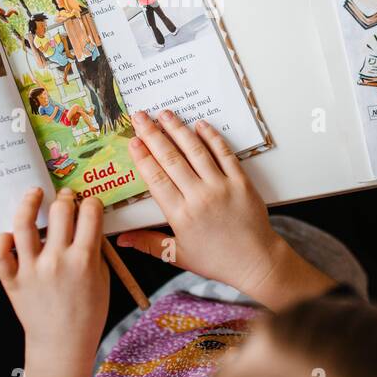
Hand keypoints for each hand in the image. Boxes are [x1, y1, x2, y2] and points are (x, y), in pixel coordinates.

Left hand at [0, 188, 108, 376]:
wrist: (63, 345)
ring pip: (25, 224)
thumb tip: (88, 223)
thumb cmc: (87, 314)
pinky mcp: (12, 281)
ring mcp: (32, 270)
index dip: (91, 202)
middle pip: (60, 210)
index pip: (90, 213)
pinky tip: (10, 234)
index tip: (89, 204)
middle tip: (65, 198)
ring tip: (34, 194)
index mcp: (85, 259)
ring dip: (30, 202)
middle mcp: (57, 260)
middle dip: (66, 198)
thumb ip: (95, 250)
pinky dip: (1, 240)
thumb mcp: (103, 279)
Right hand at [119, 111, 334, 310]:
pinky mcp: (241, 182)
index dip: (143, 157)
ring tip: (165, 114)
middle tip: (141, 117)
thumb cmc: (216, 261)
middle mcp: (199, 197)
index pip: (156, 179)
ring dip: (178, 129)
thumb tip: (120, 239)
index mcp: (180, 216)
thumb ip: (148, 243)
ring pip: (195, 151)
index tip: (133, 140)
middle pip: (171, 159)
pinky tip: (200, 124)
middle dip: (153, 135)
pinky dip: (211, 137)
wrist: (255, 262)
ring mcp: (221, 187)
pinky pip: (224, 154)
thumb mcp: (177, 256)